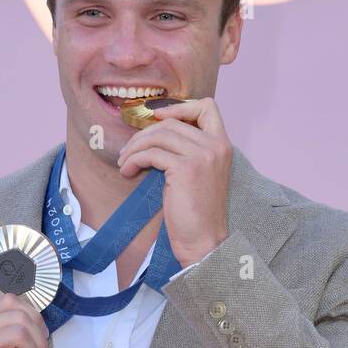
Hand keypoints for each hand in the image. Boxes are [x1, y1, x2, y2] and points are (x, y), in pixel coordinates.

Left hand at [116, 96, 231, 266]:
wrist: (203, 241)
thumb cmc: (197, 213)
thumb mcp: (200, 174)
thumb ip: (188, 151)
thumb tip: (155, 134)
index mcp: (222, 144)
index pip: (207, 106)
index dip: (179, 107)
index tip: (156, 119)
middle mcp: (215, 145)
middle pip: (172, 121)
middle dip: (144, 133)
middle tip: (128, 150)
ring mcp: (202, 156)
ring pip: (159, 135)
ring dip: (135, 147)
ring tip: (125, 162)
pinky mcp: (185, 169)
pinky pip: (151, 154)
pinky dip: (135, 160)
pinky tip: (128, 171)